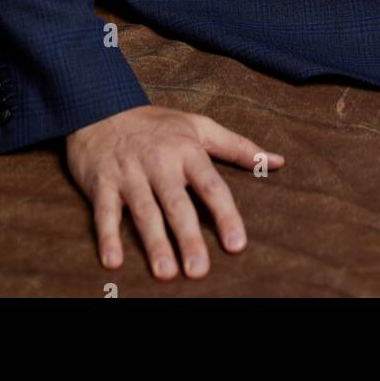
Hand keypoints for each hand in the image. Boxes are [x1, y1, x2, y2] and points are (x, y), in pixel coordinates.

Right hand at [64, 105, 284, 279]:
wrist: (102, 107)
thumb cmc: (157, 124)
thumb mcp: (199, 126)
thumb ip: (238, 147)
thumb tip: (278, 161)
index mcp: (186, 150)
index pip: (211, 185)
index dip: (225, 215)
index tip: (236, 244)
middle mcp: (159, 163)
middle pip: (176, 203)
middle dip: (188, 237)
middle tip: (199, 270)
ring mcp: (129, 174)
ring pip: (143, 211)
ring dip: (154, 243)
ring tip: (166, 273)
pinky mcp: (101, 183)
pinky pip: (104, 212)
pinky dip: (107, 237)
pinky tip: (113, 262)